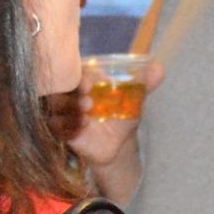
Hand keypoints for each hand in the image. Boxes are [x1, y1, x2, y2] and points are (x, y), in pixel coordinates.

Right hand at [64, 59, 164, 195]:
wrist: (117, 145)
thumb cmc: (122, 115)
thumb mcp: (134, 99)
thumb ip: (145, 84)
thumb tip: (159, 68)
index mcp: (86, 78)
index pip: (76, 70)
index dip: (80, 75)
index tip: (91, 83)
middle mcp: (70, 91)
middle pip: (60, 85)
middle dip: (72, 91)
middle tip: (88, 99)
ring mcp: (62, 110)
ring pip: (54, 104)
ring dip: (69, 108)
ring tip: (86, 114)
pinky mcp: (59, 128)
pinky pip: (55, 125)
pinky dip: (66, 126)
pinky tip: (81, 127)